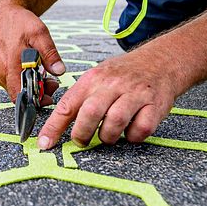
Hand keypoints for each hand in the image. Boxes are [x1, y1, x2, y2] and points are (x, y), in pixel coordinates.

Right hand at [0, 3, 64, 102]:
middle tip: (52, 83)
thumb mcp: (40, 34)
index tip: (49, 97)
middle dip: (37, 92)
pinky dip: (22, 80)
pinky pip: (10, 82)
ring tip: (43, 74)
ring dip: (30, 86)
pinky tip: (31, 70)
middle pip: (18, 94)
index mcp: (9, 65)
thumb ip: (50, 54)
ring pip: (14, 89)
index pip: (19, 95)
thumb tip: (59, 71)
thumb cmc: (21, 22)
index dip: (35, 101)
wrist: (5, 13)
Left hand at [36, 47, 186, 149]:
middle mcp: (113, 84)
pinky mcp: (155, 105)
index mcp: (93, 78)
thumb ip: (80, 98)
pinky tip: (131, 131)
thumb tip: (55, 126)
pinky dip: (133, 136)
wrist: (161, 61)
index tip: (45, 144)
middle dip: (82, 134)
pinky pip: (141, 130)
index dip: (54, 127)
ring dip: (108, 137)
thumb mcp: (98, 77)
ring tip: (108, 135)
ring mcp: (135, 94)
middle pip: (90, 114)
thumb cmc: (124, 75)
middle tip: (82, 141)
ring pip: (114, 124)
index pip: (67, 105)